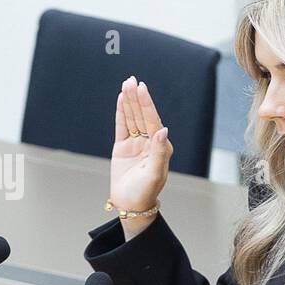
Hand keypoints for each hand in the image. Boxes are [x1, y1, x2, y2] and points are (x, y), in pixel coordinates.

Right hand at [110, 75, 172, 212]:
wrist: (131, 205)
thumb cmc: (145, 192)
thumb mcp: (154, 174)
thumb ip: (159, 152)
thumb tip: (163, 130)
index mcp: (161, 147)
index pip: (153, 121)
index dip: (147, 104)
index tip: (142, 88)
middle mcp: (150, 142)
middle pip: (142, 116)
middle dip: (137, 98)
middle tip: (131, 80)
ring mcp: (136, 143)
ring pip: (132, 118)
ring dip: (129, 102)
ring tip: (125, 84)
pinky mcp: (123, 147)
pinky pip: (122, 126)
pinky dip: (121, 113)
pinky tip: (120, 99)